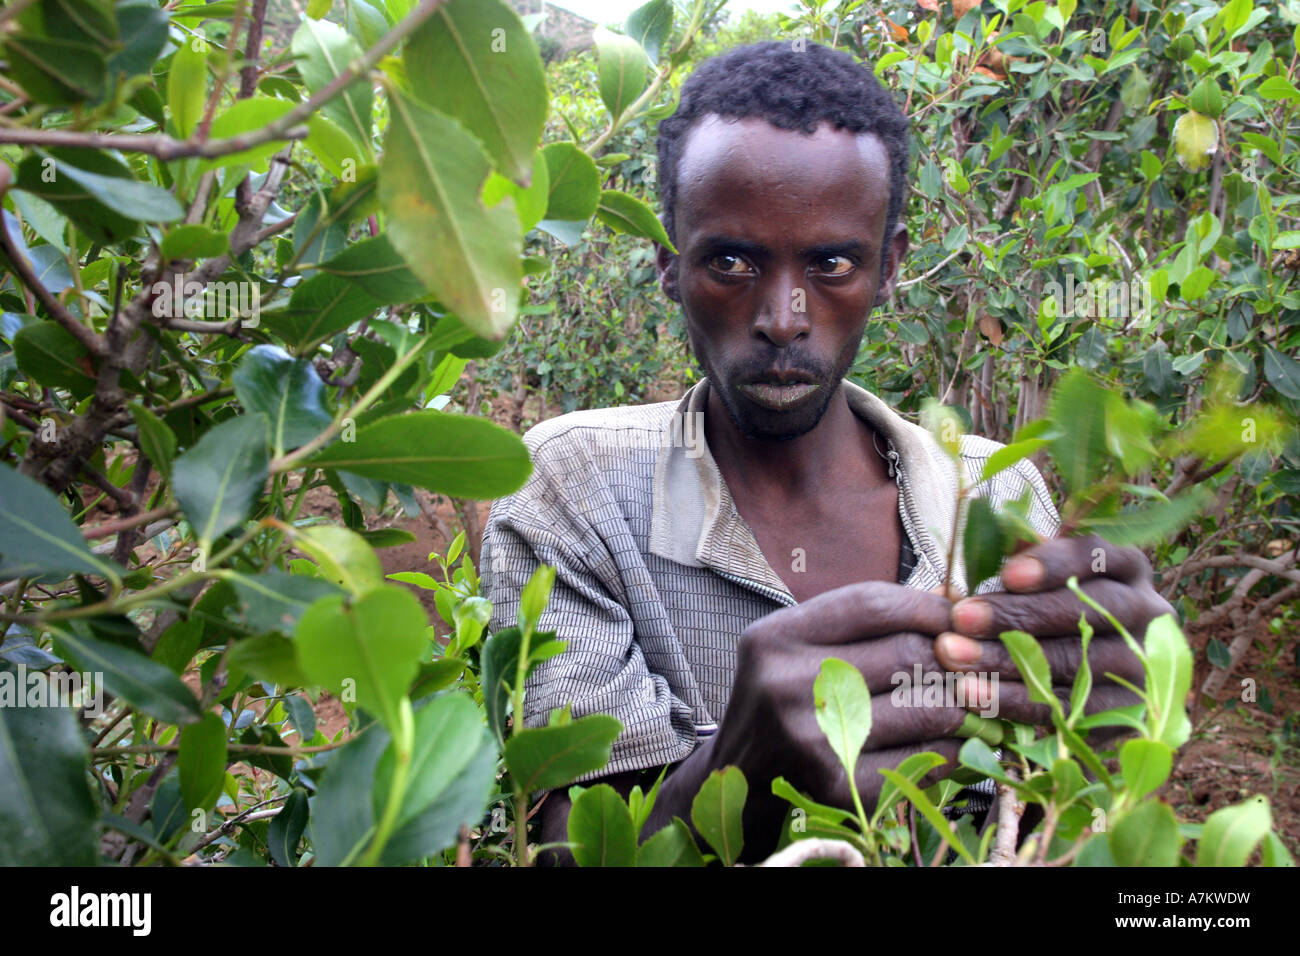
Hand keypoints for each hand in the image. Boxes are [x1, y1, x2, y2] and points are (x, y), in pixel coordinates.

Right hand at [713, 581, 971, 823]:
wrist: (740, 774)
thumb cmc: (784, 698)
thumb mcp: (798, 645)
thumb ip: (861, 623)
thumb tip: (952, 604)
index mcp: (775, 637)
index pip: (873, 604)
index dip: (928, 606)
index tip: (958, 615)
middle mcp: (785, 684)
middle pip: (906, 653)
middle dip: (950, 657)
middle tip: (970, 663)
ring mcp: (810, 739)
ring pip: (926, 707)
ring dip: (957, 703)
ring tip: (961, 700)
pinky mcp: (836, 786)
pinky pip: (923, 758)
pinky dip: (949, 748)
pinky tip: (946, 741)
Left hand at [934, 535, 1171, 727]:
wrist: (1089, 681)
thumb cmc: (1048, 611)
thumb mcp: (1038, 580)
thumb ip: (1015, 564)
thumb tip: (979, 549)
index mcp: (1127, 568)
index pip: (1097, 556)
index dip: (1053, 565)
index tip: (1007, 575)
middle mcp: (1148, 610)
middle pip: (1087, 610)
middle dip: (1017, 614)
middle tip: (960, 617)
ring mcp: (1144, 662)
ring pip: (1076, 660)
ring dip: (1007, 658)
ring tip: (952, 654)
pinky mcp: (1128, 709)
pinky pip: (1069, 706)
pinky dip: (1015, 700)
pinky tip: (971, 692)